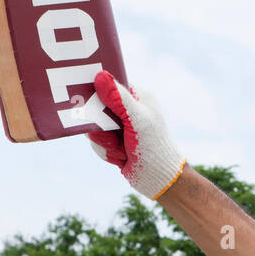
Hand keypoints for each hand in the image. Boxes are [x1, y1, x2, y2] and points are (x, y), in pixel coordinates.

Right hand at [87, 71, 186, 199]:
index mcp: (138, 97)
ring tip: (122, 149)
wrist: (159, 179)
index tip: (94, 104)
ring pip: (94, 127)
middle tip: (113, 134)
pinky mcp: (114, 142)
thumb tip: (100, 76)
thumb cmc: (154, 146)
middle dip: (102, 126)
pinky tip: (122, 157)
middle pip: (97, 107)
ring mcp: (120, 126)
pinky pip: (97, 142)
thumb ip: (119, 99)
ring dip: (105, 142)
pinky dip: (107, 152)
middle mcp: (128, 109)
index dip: (99, 94)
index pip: (110, 85)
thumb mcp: (136, 119)